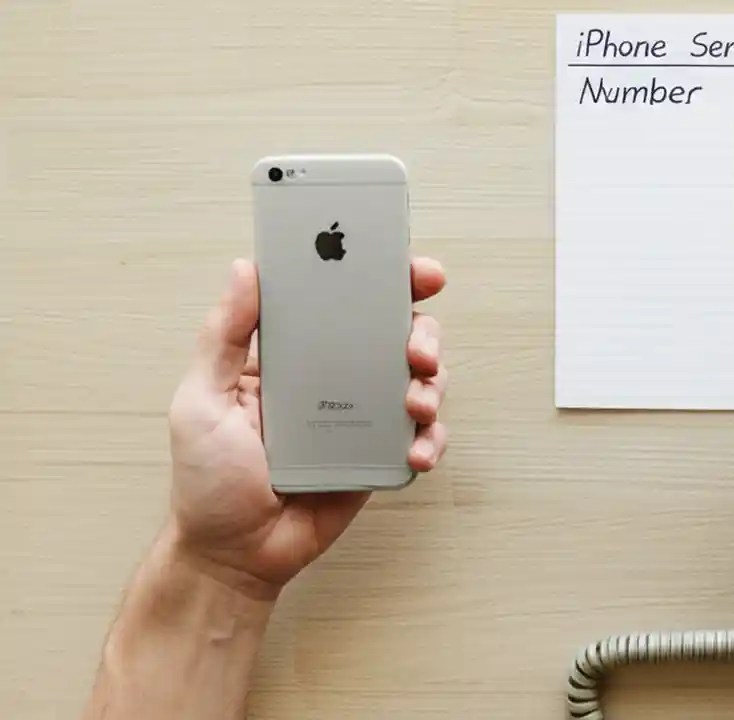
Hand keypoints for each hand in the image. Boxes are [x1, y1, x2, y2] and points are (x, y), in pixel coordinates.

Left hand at [165, 257, 447, 597]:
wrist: (233, 555)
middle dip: (423, 333)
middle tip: (419, 349)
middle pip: (396, 336)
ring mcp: (360, 419)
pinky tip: (416, 452)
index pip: (342, 303)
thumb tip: (246, 270)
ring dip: (433, 385)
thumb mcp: (201, 400)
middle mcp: (334, 379)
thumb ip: (224, 336)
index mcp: (294, 356)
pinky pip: (422, 438)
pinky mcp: (378, 458)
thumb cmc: (208, 481)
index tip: (414, 271)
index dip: (384, 281)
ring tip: (418, 404)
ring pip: (421, 383)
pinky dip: (431, 440)